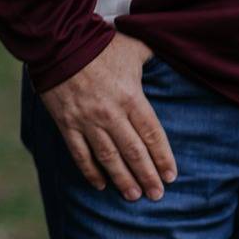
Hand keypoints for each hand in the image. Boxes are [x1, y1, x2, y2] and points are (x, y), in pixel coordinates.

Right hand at [37, 33, 176, 200]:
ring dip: (122, 179)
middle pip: (133, 152)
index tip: (171, 175)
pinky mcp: (67, 124)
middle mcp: (111, 114)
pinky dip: (90, 171)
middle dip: (147, 175)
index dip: (163, 157)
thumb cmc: (102, 44)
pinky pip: (79, 154)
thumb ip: (155, 60)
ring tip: (133, 196)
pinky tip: (101, 184)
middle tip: (157, 194)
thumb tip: (178, 57)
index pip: (152, 135)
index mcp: (132, 97)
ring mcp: (87, 122)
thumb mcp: (137, 48)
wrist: (60, 43)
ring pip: (108, 158)